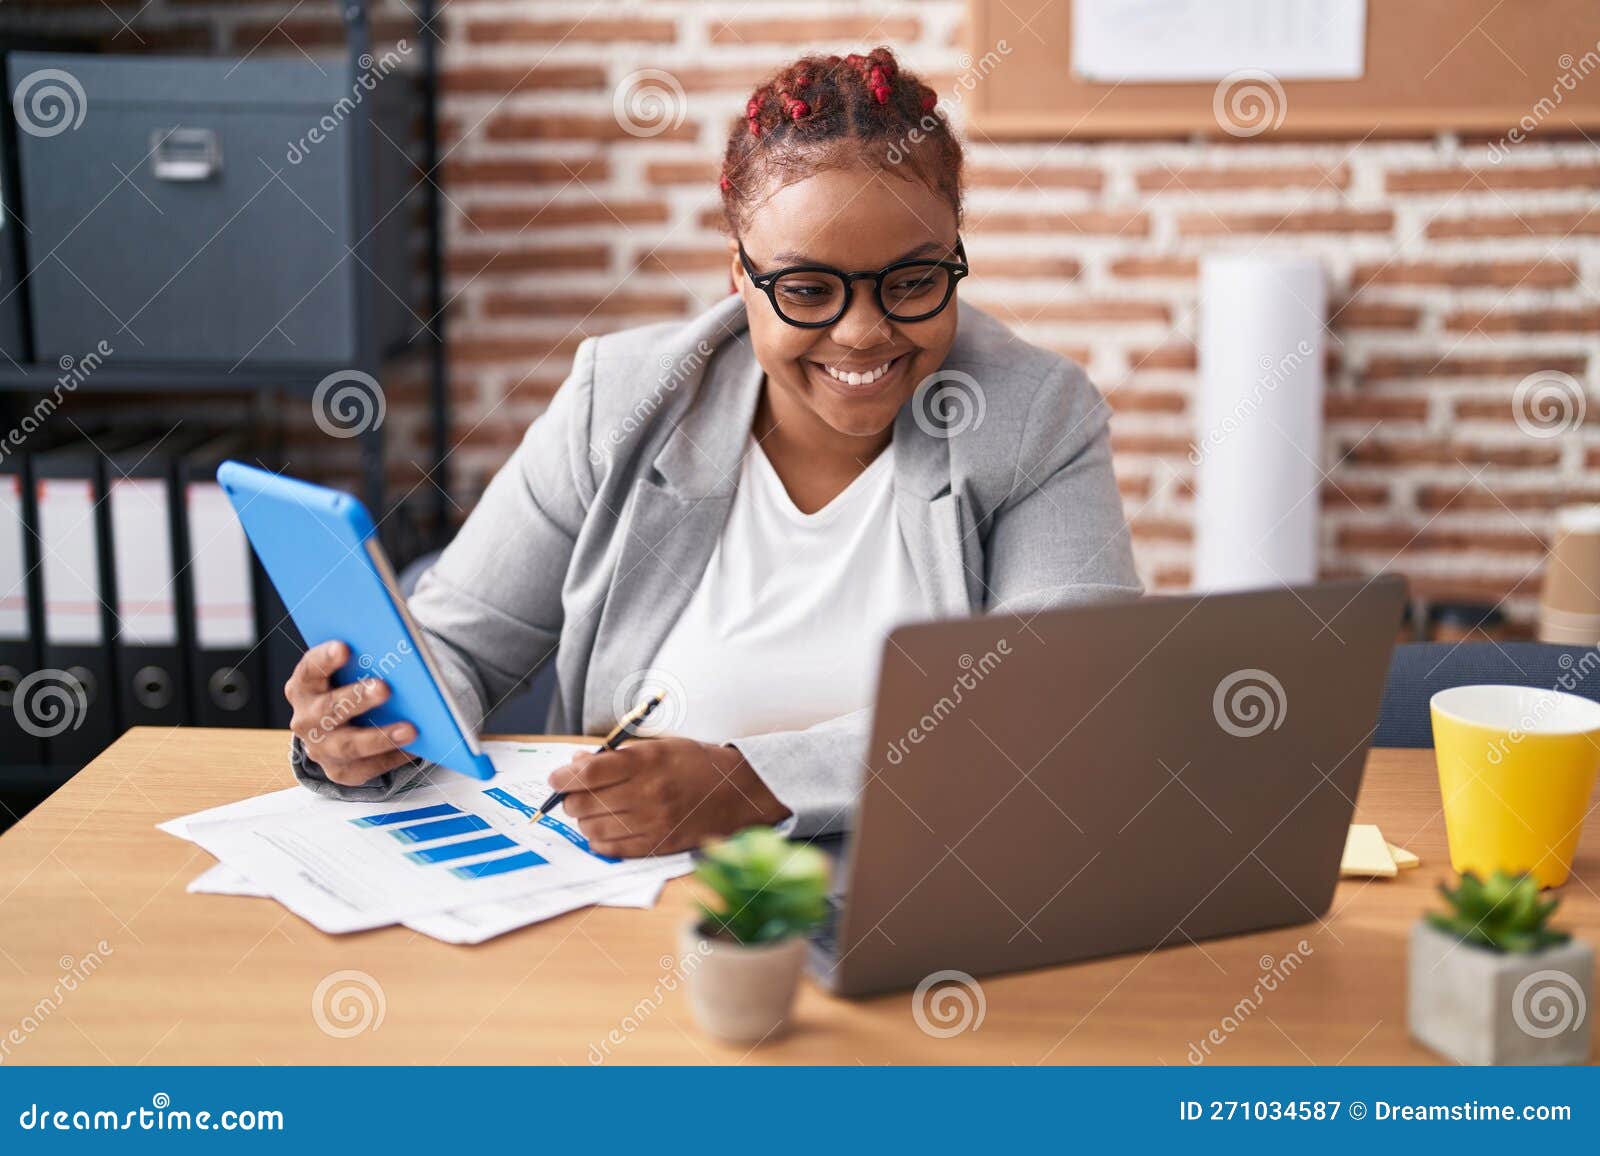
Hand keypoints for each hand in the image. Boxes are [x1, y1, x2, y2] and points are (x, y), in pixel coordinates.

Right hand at [286, 641, 416, 786]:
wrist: (331, 732)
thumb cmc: (345, 691)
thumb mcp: (345, 675)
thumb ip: (362, 664)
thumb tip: (399, 659)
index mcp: (304, 686)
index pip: (311, 669)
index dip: (326, 658)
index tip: (345, 648)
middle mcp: (306, 718)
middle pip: (329, 709)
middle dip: (357, 699)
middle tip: (384, 688)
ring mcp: (320, 748)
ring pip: (348, 745)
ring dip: (380, 737)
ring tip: (410, 729)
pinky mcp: (338, 771)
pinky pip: (366, 767)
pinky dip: (392, 758)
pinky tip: (414, 748)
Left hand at [548, 738, 791, 857]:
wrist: (737, 793)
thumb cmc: (696, 764)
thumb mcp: (659, 746)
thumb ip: (616, 756)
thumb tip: (576, 764)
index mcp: (647, 762)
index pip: (588, 773)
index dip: (563, 777)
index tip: (556, 778)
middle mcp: (648, 794)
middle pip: (583, 803)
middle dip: (570, 798)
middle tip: (574, 792)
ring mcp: (653, 823)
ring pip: (592, 828)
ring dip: (583, 819)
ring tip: (593, 809)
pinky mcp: (657, 846)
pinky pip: (610, 848)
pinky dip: (598, 839)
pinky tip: (606, 827)